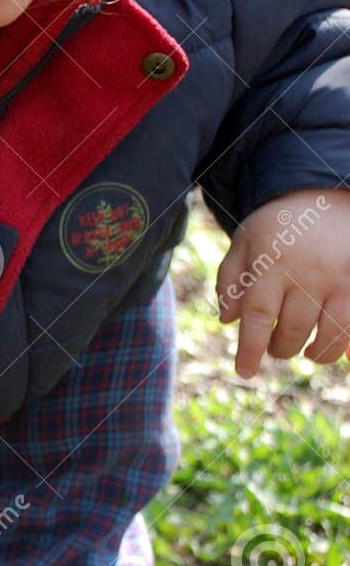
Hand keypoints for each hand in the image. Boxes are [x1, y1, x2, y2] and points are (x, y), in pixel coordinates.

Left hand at [215, 188, 349, 377]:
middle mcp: (308, 272)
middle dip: (281, 348)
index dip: (250, 349)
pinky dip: (348, 345)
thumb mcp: (246, 242)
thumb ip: (231, 280)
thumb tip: (227, 320)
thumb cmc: (279, 225)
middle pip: (292, 331)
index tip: (244, 371)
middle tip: (278, 347)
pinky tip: (340, 349)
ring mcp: (341, 278)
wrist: (324, 193)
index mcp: (272, 263)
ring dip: (317, 353)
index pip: (257, 316)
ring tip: (308, 351)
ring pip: (330, 335)